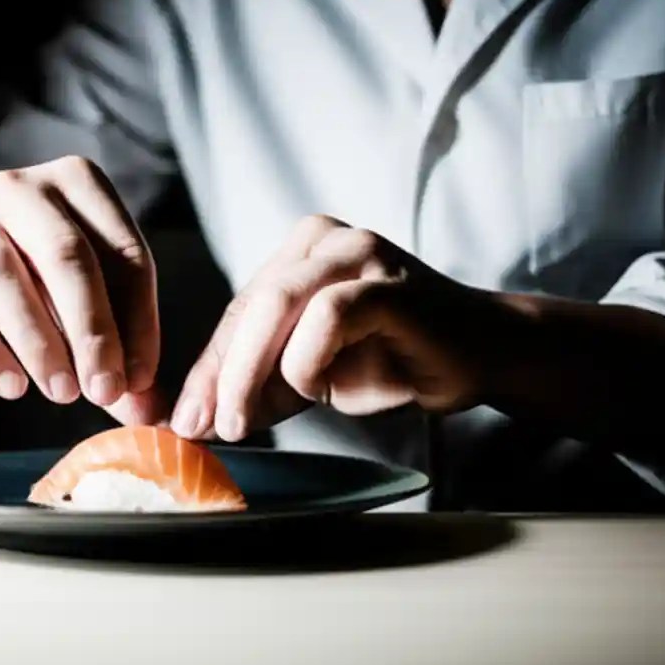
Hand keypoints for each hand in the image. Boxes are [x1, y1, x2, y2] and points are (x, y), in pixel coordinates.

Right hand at [0, 156, 163, 422]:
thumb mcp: (91, 291)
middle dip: (92, 331)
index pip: (124, 252)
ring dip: (40, 343)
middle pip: (66, 257)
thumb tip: (148, 412)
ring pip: (5, 277)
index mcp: (80, 181)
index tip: (140, 379)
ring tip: (63, 394)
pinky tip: (13, 387)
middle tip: (105, 391)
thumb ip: (122, 343)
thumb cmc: (42, 273)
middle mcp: (22, 188)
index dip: (138, 321)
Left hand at [170, 215, 519, 440]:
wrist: (479, 356)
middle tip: (203, 426)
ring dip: (249, 370)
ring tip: (240, 421)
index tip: (185, 418)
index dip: (208, 367)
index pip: (238, 311)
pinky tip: (316, 392)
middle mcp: (324, 239)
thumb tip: (198, 419)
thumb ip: (258, 386)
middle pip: (249, 306)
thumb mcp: (308, 377)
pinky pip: (328, 315)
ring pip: (277, 304)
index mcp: (298, 251)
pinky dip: (308, 360)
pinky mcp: (389, 281)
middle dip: (217, 372)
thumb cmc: (393, 361)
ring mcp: (358, 251)